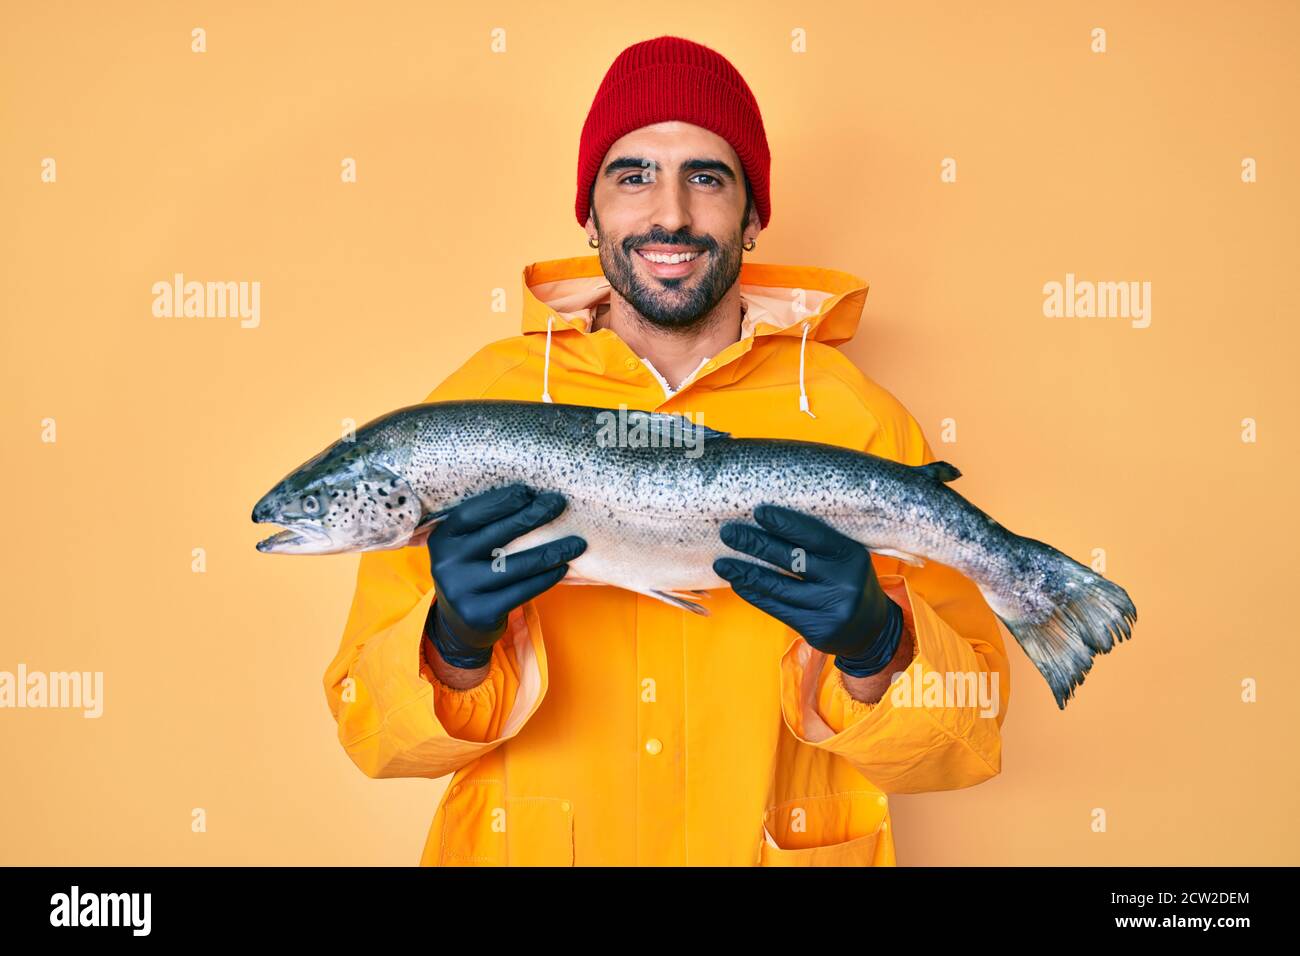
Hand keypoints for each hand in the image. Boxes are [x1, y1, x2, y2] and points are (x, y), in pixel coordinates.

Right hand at [426, 484, 585, 669]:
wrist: (457, 625)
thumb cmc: (472, 572)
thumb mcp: (466, 547)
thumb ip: (485, 526)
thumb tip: (532, 495)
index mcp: (442, 539)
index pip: (473, 513)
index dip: (502, 500)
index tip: (529, 491)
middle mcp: (446, 563)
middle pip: (497, 535)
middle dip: (532, 516)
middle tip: (558, 504)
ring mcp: (461, 590)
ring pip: (515, 565)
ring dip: (551, 552)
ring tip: (577, 544)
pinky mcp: (479, 613)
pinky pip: (521, 591)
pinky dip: (546, 578)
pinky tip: (562, 568)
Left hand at [713, 504, 902, 676]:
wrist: (871, 629)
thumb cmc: (848, 581)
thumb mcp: (845, 557)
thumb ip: (818, 544)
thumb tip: (768, 521)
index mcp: (851, 556)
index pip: (813, 535)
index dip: (785, 523)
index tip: (759, 512)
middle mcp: (843, 582)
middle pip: (791, 559)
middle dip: (755, 544)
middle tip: (728, 533)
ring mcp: (830, 608)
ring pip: (779, 587)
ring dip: (746, 573)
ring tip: (722, 563)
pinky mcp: (816, 629)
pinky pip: (778, 608)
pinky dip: (755, 594)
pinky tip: (739, 583)